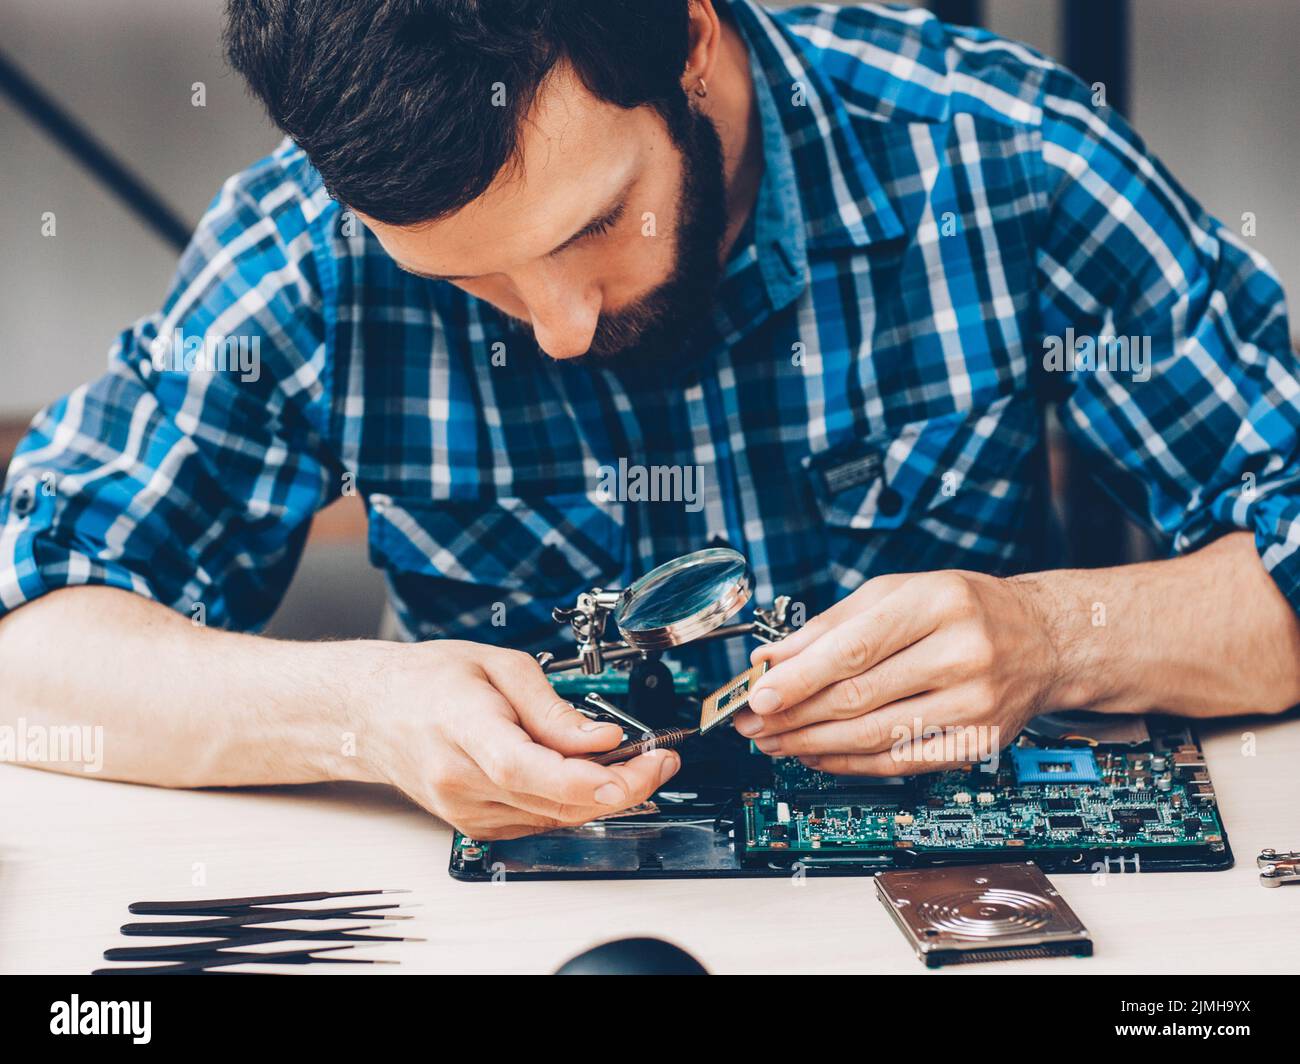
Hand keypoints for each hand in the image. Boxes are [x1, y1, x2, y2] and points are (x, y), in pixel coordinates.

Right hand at [355, 640, 678, 838]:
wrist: (371, 714)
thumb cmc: (428, 681)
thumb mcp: (498, 667)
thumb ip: (553, 707)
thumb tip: (603, 739)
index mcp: (462, 728)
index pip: (527, 769)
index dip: (586, 779)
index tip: (635, 768)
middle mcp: (460, 781)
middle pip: (553, 801)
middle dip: (621, 786)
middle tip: (660, 760)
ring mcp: (465, 811)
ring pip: (554, 818)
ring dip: (602, 796)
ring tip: (634, 762)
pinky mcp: (473, 826)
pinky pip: (538, 821)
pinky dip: (571, 803)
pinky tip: (589, 777)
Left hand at [732, 571, 1062, 775]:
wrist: (1043, 640)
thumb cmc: (963, 609)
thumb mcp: (898, 592)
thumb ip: (832, 624)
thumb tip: (772, 657)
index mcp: (937, 603)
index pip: (855, 648)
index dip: (801, 677)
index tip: (760, 694)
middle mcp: (962, 653)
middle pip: (860, 696)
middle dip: (795, 714)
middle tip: (753, 722)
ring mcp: (975, 704)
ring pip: (875, 735)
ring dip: (813, 743)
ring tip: (774, 741)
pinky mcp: (978, 743)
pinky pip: (900, 762)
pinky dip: (850, 763)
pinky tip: (817, 755)